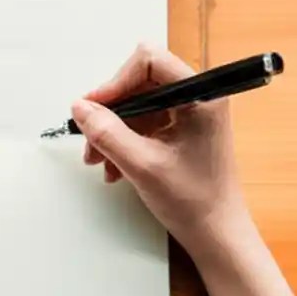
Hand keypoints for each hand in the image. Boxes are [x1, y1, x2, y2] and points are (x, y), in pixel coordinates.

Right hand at [72, 45, 251, 256]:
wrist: (216, 233)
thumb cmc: (194, 202)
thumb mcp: (141, 165)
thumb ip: (107, 132)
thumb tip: (80, 108)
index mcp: (201, 97)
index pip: (150, 62)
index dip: (116, 81)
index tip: (94, 107)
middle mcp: (198, 98)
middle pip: (139, 82)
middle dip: (111, 110)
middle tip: (91, 136)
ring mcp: (190, 113)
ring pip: (136, 103)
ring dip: (112, 129)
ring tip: (99, 159)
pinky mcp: (181, 128)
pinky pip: (142, 121)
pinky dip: (123, 139)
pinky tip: (114, 164)